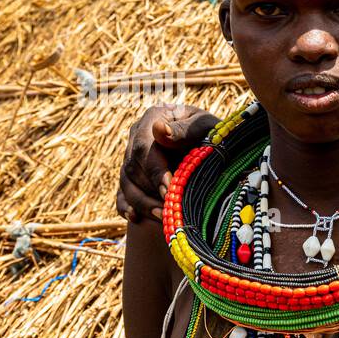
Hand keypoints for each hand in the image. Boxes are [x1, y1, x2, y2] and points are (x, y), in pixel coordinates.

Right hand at [117, 105, 217, 221]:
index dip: (155, 171)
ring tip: (163, 218)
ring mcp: (131, 157)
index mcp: (153, 119)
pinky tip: (136, 218)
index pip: (144, 147)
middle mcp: (137, 136)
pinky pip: (122, 195)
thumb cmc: (214, 134)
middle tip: (170, 210)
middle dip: (151, 191)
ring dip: (143, 203)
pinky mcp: (132, 177)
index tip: (169, 188)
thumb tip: (158, 130)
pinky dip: (126, 207)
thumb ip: (184, 129)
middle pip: (133, 168)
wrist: (216, 147)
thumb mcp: (206, 127)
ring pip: (127, 183)